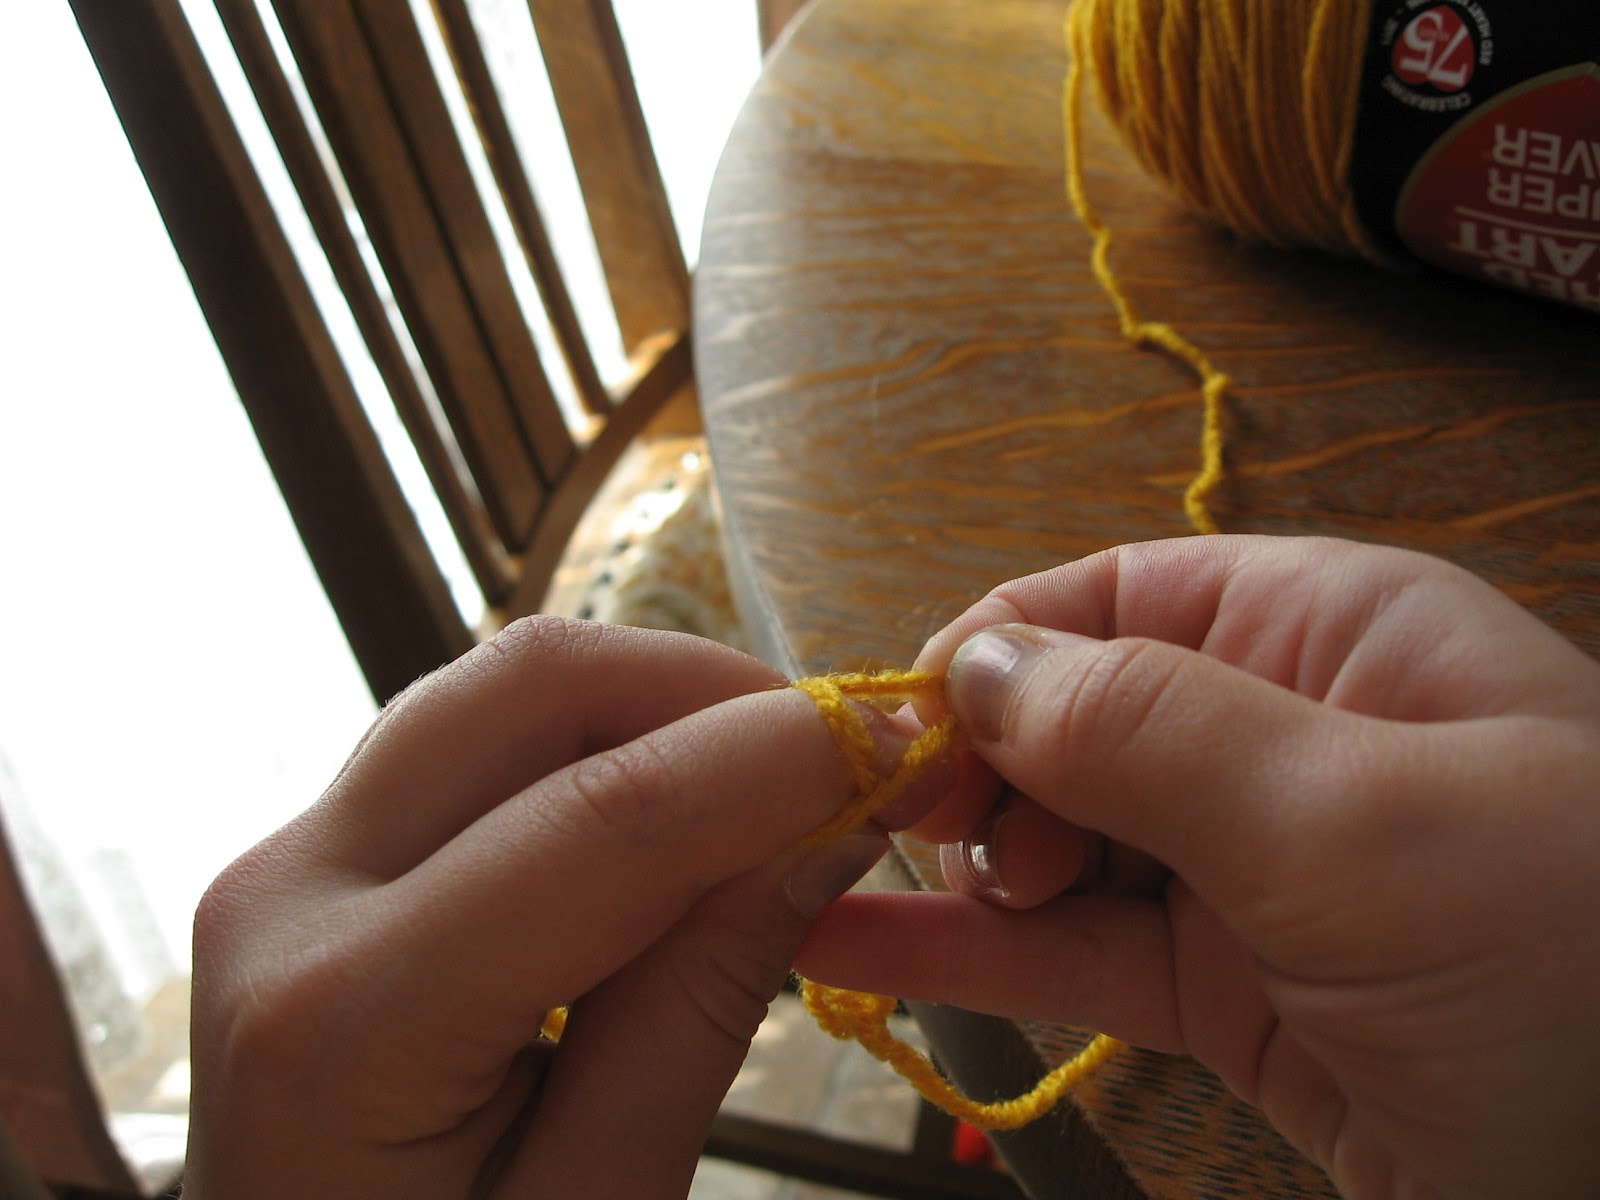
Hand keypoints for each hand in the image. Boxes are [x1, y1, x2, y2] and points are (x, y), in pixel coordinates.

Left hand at [183, 617, 946, 1198]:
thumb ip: (704, 1002)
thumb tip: (834, 823)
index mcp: (342, 1023)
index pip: (603, 822)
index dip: (777, 761)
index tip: (905, 749)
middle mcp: (284, 897)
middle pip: (526, 687)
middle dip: (707, 689)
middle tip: (838, 759)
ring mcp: (286, 866)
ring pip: (495, 691)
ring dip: (654, 704)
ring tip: (771, 786)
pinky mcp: (313, 862)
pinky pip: (469, 745)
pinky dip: (594, 746)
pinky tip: (677, 812)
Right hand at [798, 535, 1599, 1199]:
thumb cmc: (1573, 959)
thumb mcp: (1357, 819)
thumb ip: (1152, 729)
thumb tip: (975, 665)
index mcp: (1331, 635)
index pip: (1115, 599)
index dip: (997, 651)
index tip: (895, 731)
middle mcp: (1279, 736)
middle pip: (1070, 718)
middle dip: (972, 768)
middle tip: (899, 842)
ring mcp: (1249, 872)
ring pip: (1060, 840)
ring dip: (957, 862)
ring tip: (873, 894)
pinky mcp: (1228, 994)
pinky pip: (1077, 954)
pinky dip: (970, 955)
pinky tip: (855, 954)